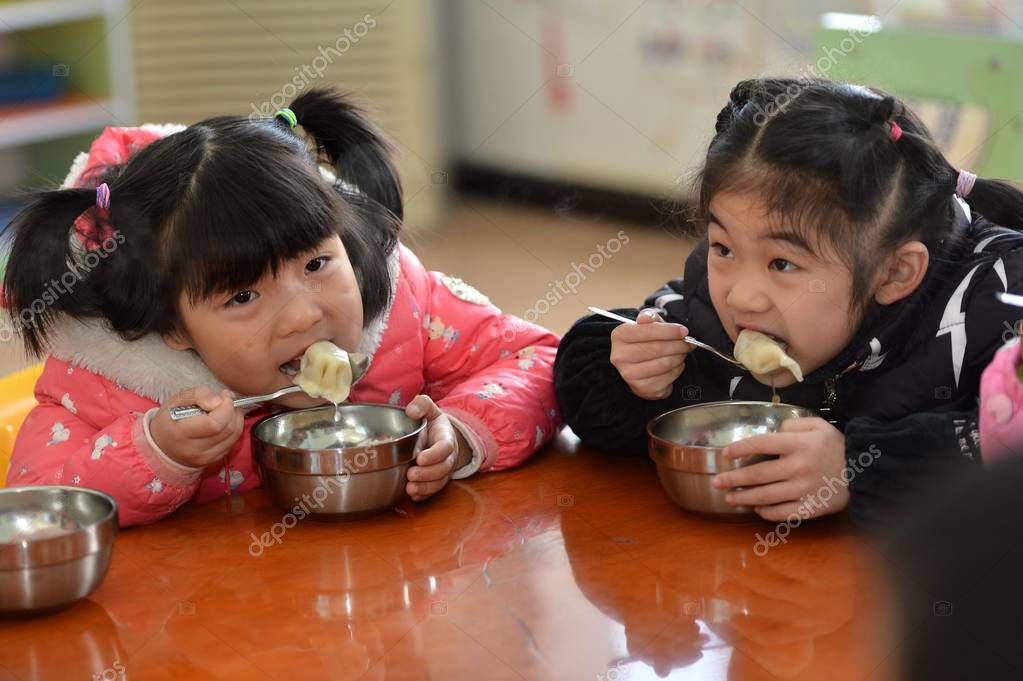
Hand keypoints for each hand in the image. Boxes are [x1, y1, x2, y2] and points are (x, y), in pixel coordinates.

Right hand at [149, 387, 243, 467]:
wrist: (162, 446)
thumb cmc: (169, 420)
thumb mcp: (176, 400)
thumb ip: (198, 395)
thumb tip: (218, 401)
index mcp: (180, 433)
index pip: (214, 423)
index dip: (225, 407)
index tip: (224, 396)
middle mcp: (194, 450)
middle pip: (227, 429)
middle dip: (232, 410)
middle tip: (226, 400)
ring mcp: (205, 458)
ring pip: (234, 436)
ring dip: (236, 418)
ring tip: (228, 408)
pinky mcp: (213, 460)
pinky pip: (232, 442)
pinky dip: (234, 429)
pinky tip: (226, 421)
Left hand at [404, 395, 470, 500]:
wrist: (438, 438)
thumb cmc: (431, 424)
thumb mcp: (429, 409)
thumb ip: (422, 404)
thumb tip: (411, 411)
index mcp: (446, 437)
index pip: (445, 447)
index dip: (435, 454)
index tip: (420, 458)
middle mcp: (447, 456)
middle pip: (443, 468)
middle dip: (428, 474)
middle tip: (411, 475)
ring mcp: (443, 470)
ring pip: (439, 482)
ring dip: (425, 487)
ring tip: (410, 488)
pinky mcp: (436, 480)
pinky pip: (433, 491)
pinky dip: (424, 495)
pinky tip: (413, 496)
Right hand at [609, 308, 692, 399]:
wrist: (639, 366)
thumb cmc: (644, 342)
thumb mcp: (646, 325)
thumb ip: (648, 316)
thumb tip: (646, 318)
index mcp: (619, 336)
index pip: (647, 330)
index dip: (669, 331)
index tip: (683, 331)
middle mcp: (620, 356)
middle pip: (657, 348)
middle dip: (678, 345)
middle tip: (688, 343)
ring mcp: (629, 375)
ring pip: (664, 363)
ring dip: (679, 357)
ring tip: (682, 353)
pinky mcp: (642, 388)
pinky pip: (667, 377)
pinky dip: (677, 370)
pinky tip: (675, 365)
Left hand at [710, 417, 848, 520]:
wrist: (865, 473)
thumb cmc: (837, 447)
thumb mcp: (818, 426)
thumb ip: (793, 424)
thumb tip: (774, 431)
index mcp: (799, 444)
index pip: (761, 444)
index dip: (740, 448)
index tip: (725, 454)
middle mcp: (798, 467)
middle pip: (757, 474)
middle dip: (732, 479)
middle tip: (717, 482)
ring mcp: (803, 490)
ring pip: (765, 496)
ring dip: (743, 498)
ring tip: (729, 498)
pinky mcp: (810, 509)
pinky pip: (781, 513)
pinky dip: (765, 512)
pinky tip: (756, 509)